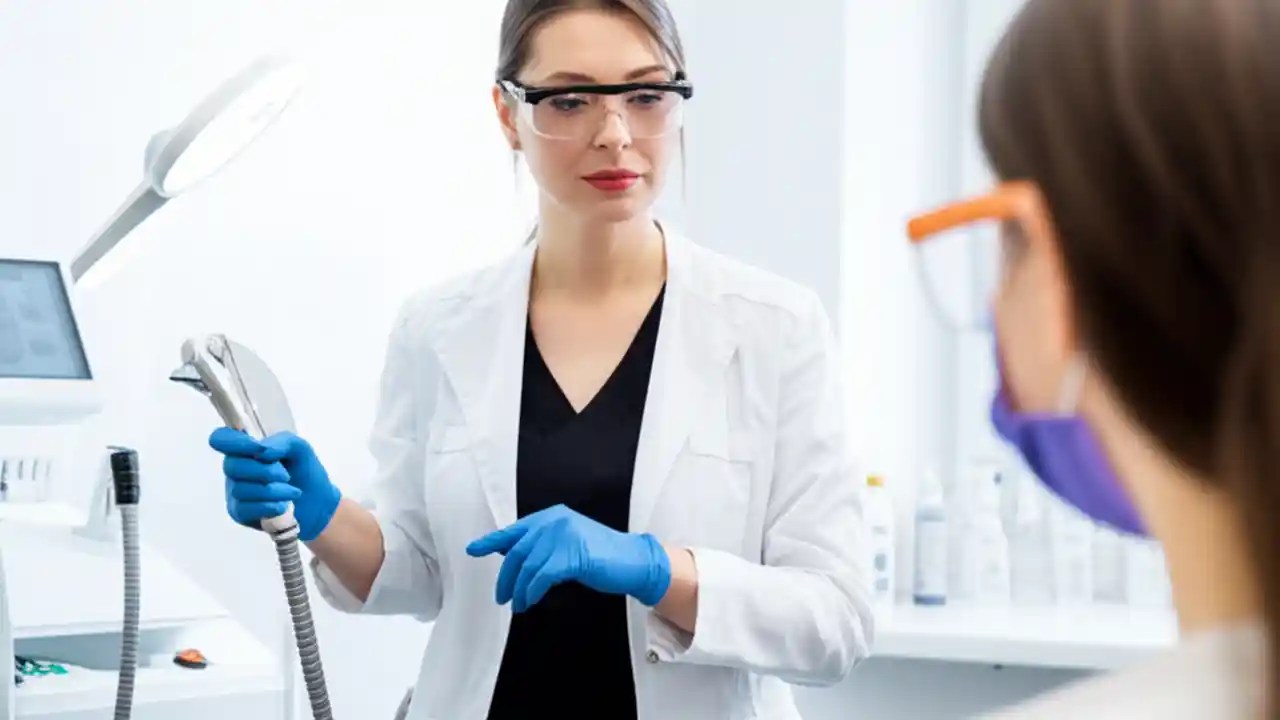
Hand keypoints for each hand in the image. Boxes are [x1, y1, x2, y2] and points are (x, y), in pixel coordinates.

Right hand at [209, 428, 341, 541]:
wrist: (318, 504)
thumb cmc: (304, 472)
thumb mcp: (300, 449)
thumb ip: (281, 442)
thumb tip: (261, 452)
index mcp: (246, 448)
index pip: (221, 438)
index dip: (234, 442)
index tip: (260, 449)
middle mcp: (236, 469)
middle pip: (231, 465)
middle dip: (264, 471)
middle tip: (287, 476)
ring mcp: (235, 491)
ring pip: (241, 489)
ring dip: (273, 491)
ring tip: (293, 492)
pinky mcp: (239, 513)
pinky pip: (245, 508)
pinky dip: (269, 506)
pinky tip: (284, 506)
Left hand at [466, 504, 670, 612]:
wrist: (632, 561)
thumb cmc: (602, 556)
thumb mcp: (567, 544)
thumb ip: (542, 546)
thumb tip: (512, 556)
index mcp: (552, 516)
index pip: (515, 529)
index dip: (492, 541)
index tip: (474, 549)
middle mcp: (555, 522)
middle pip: (517, 551)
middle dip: (506, 578)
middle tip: (502, 596)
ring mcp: (563, 537)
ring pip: (527, 567)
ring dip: (518, 590)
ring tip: (518, 604)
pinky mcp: (571, 555)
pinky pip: (541, 577)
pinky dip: (531, 591)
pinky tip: (530, 600)